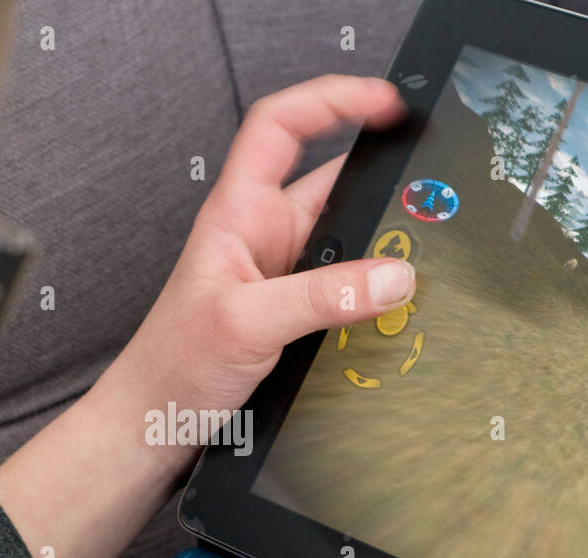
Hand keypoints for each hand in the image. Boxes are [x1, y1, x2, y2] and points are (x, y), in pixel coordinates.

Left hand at [0, 75, 413, 557]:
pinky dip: (376, 292)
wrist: (154, 426)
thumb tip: (395, 276)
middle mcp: (262, 237)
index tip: (386, 103)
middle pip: (332, 185)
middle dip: (382, 182)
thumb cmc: (172, 366)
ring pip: (347, 241)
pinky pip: (347, 288)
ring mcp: (281, 277)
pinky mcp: (293, 316)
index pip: (282, 127)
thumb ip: (321, 297)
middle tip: (432, 192)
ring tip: (429, 253)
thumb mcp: (247, 324)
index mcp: (238, 214)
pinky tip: (402, 309)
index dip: (331, 101)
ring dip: (383, 246)